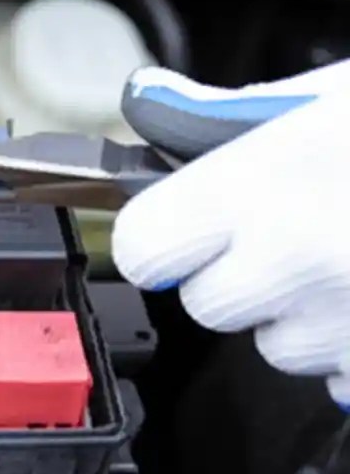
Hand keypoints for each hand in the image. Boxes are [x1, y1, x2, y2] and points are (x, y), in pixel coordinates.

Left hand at [112, 61, 349, 407]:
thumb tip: (151, 101)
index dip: (158, 236)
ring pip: (274, 346)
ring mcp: (346, 325)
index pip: (143, 246)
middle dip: (233, 274)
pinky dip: (348, 343)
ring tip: (346, 252)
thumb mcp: (332, 96)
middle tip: (287, 231)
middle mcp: (299, 260)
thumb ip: (231, 112)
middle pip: (205, 304)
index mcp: (268, 184)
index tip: (178, 225)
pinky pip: (336, 377)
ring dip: (297, 313)